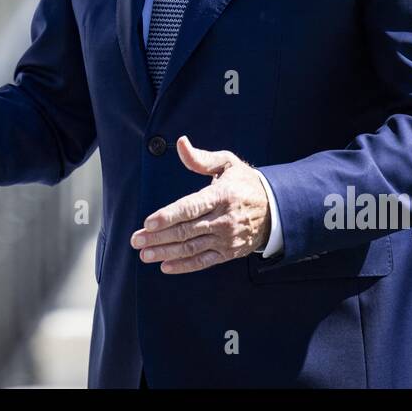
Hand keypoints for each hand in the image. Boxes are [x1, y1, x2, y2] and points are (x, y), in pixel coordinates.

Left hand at [129, 136, 270, 273]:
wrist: (275, 209)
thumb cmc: (245, 183)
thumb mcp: (228, 163)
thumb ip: (201, 158)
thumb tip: (181, 143)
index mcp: (222, 196)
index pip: (191, 208)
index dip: (168, 216)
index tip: (148, 223)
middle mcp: (224, 219)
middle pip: (186, 230)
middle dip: (158, 237)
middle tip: (136, 240)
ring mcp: (226, 238)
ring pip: (191, 248)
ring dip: (165, 252)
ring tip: (144, 254)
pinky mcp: (228, 252)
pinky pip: (203, 261)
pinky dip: (184, 266)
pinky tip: (165, 266)